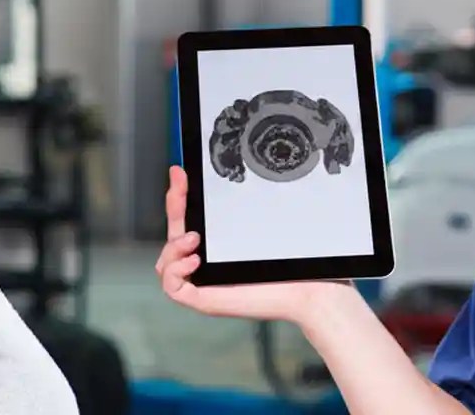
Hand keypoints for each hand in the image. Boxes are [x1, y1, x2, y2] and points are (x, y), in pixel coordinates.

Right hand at [155, 165, 354, 325]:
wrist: (309, 291)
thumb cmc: (294, 263)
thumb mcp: (264, 226)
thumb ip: (246, 207)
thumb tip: (238, 173)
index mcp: (218, 247)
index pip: (189, 220)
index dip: (179, 197)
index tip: (180, 173)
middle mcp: (208, 265)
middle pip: (173, 236)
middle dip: (173, 209)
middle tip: (180, 189)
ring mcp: (204, 283)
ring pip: (165, 262)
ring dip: (172, 247)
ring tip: (194, 240)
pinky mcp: (204, 301)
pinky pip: (172, 287)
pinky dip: (174, 270)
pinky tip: (194, 261)